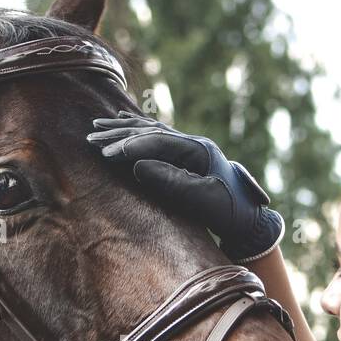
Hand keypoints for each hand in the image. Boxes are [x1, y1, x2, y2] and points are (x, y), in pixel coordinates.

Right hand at [87, 112, 283, 262]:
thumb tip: (137, 166)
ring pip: (151, 132)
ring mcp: (190, 147)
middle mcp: (193, 143)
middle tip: (91, 137)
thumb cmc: (228, 212)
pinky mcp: (186, 155)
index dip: (129, 145)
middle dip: (119, 135)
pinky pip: (156, 136)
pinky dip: (136, 130)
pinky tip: (122, 122)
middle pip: (150, 132)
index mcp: (198, 150)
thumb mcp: (202, 200)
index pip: (157, 142)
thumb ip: (171, 182)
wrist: (249, 218)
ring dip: (123, 129)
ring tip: (98, 125)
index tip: (104, 152)